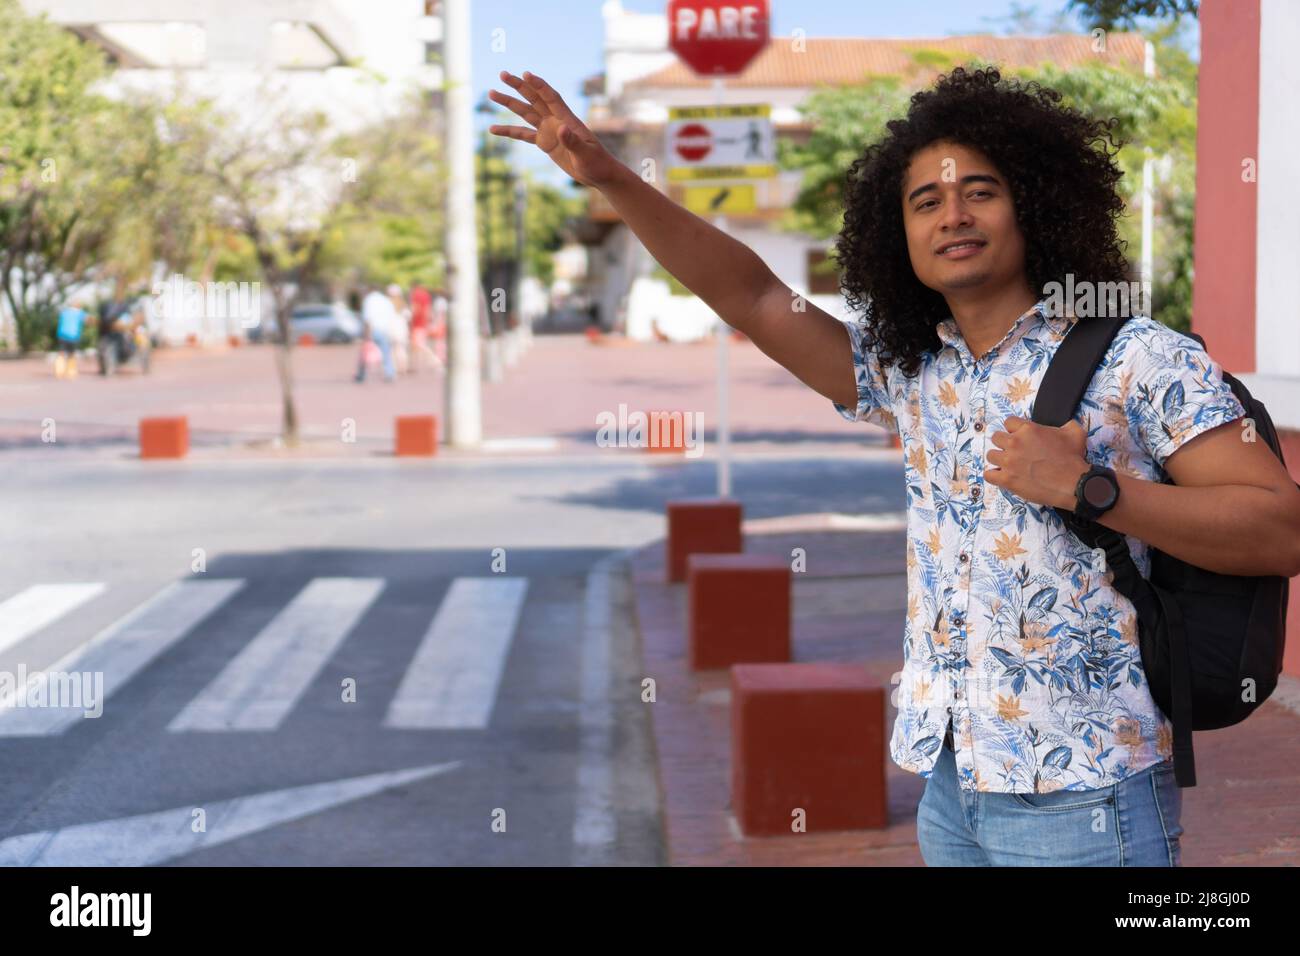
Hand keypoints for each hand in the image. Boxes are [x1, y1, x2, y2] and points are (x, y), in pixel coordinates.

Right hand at [488, 70, 622, 188]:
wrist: (599, 174)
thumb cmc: (597, 163)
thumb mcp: (585, 154)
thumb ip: (573, 141)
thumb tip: (560, 128)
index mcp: (567, 119)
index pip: (551, 98)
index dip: (539, 85)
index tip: (526, 74)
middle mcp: (556, 120)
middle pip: (534, 99)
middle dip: (519, 86)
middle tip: (502, 74)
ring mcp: (549, 130)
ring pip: (525, 112)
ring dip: (509, 102)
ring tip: (491, 93)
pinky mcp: (545, 142)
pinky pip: (523, 135)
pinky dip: (508, 131)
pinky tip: (493, 129)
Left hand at [984, 416, 1090, 510]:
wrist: (1073, 483)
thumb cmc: (1073, 459)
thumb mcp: (1075, 433)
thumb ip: (1066, 425)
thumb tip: (1065, 425)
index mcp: (1028, 429)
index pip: (1009, 422)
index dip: (1013, 429)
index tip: (1018, 436)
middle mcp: (1015, 443)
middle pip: (996, 437)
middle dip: (1003, 443)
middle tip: (1013, 451)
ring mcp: (1009, 461)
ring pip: (991, 455)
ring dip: (998, 459)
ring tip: (1008, 464)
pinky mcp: (1007, 479)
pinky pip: (988, 475)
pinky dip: (993, 475)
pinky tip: (1002, 476)